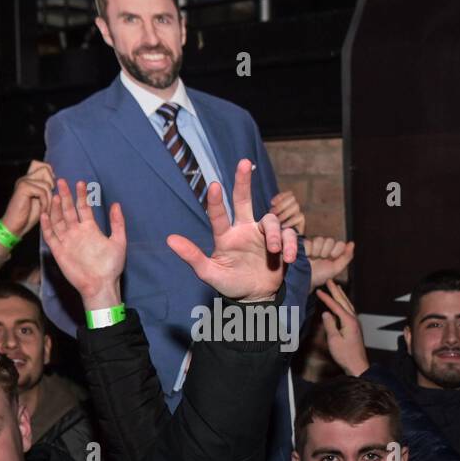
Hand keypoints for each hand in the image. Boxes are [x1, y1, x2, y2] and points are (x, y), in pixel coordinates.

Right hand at [0, 160, 53, 252]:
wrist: (14, 227)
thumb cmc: (28, 216)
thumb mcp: (41, 200)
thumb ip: (46, 188)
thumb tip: (56, 178)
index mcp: (29, 179)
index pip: (43, 165)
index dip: (50, 174)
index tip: (51, 188)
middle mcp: (25, 178)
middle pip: (46, 169)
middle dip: (52, 186)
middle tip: (47, 200)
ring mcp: (23, 182)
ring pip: (46, 184)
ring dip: (49, 199)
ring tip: (44, 209)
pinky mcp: (23, 188)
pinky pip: (42, 192)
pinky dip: (45, 204)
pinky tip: (42, 211)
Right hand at [40, 178, 126, 310]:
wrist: (100, 284)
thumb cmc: (111, 266)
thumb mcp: (118, 242)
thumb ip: (117, 223)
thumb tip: (116, 204)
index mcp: (90, 229)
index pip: (83, 208)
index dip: (81, 195)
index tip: (80, 183)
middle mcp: (77, 232)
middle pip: (68, 210)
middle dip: (65, 196)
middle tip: (62, 181)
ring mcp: (67, 241)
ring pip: (58, 220)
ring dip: (56, 208)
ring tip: (55, 195)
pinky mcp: (59, 251)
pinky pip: (50, 236)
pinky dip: (46, 226)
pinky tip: (45, 214)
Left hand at [167, 159, 298, 301]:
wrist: (255, 297)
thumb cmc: (230, 283)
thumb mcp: (209, 273)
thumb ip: (192, 257)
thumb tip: (169, 239)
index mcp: (225, 235)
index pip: (218, 215)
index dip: (216, 201)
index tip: (213, 185)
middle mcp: (244, 229)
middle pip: (243, 200)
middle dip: (243, 181)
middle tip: (244, 163)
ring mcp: (262, 235)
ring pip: (271, 221)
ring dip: (274, 234)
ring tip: (274, 250)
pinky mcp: (280, 243)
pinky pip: (288, 236)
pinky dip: (290, 245)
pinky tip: (288, 257)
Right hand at [306, 236, 355, 291]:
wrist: (305, 279)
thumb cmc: (320, 276)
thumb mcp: (336, 269)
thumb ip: (346, 256)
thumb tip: (352, 243)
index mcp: (334, 252)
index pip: (340, 243)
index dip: (337, 251)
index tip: (332, 258)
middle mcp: (325, 247)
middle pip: (330, 240)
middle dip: (326, 251)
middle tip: (322, 259)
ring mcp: (315, 244)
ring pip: (319, 239)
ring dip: (317, 251)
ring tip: (314, 258)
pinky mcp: (305, 244)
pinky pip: (309, 242)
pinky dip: (308, 250)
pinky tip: (307, 256)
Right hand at [314, 280, 370, 376]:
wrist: (357, 365)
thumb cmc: (345, 355)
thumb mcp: (334, 340)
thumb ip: (330, 325)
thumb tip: (326, 313)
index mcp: (349, 321)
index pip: (335, 306)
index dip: (326, 298)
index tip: (318, 290)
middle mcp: (354, 319)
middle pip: (344, 301)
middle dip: (336, 290)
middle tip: (329, 280)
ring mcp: (355, 323)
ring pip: (348, 304)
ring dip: (341, 295)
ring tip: (336, 287)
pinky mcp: (355, 327)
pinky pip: (349, 310)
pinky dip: (344, 303)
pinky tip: (342, 303)